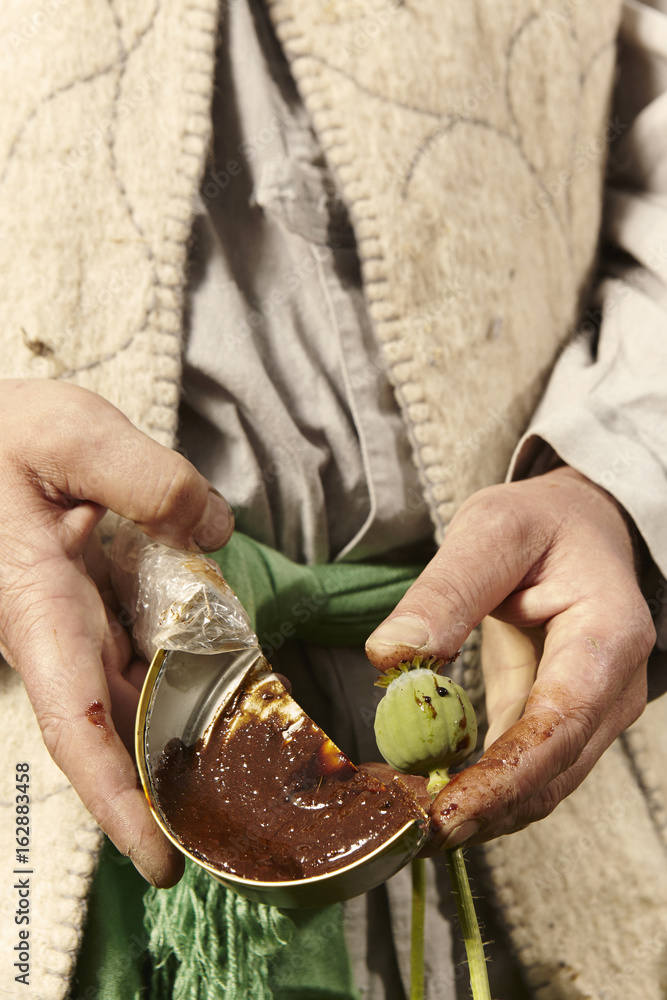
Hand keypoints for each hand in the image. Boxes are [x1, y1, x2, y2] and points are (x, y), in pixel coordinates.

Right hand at [0, 380, 233, 884]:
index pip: (77, 725)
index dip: (115, 798)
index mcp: (38, 612)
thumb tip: (215, 531)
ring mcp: (76, 628)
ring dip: (187, 735)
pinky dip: (184, 680)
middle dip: (175, 782)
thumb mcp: (74, 434)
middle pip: (121, 731)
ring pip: (136, 701)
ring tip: (257, 768)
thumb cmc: (7, 439)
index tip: (158, 860)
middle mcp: (57, 636)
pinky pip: (142, 660)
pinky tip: (231, 684)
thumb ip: (149, 479)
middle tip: (251, 822)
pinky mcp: (93, 612)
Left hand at [366, 466, 654, 847]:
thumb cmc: (543, 525)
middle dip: (480, 809)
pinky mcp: (557, 721)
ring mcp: (590, 712)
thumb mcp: (492, 530)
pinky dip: (476, 787)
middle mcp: (613, 688)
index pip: (559, 725)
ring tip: (404, 821)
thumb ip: (447, 589)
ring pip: (539, 786)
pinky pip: (522, 769)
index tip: (444, 811)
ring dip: (475, 810)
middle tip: (404, 829)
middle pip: (552, 774)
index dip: (502, 778)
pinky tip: (424, 792)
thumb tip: (391, 655)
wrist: (581, 528)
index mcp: (608, 636)